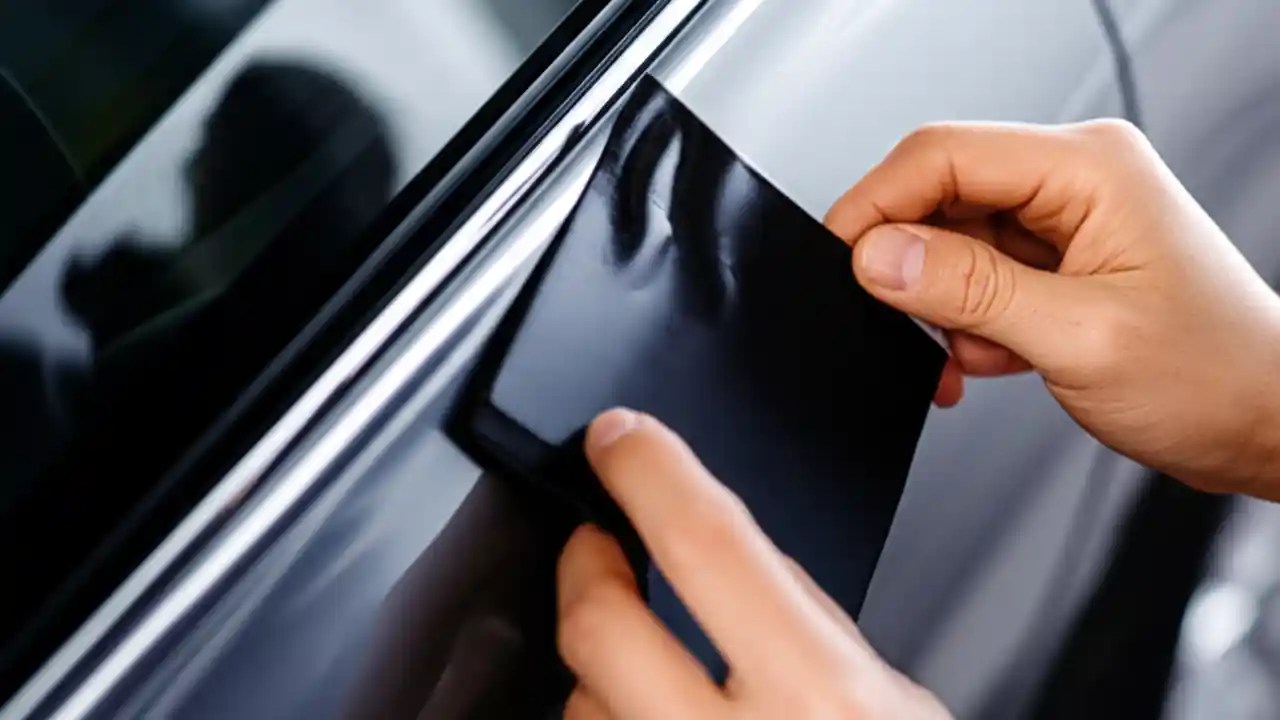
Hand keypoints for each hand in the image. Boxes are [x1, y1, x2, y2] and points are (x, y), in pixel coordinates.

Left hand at [557, 409, 950, 719]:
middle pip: (601, 625)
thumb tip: (719, 545)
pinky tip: (648, 715)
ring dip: (597, 670)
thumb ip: (806, 621)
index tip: (619, 439)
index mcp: (819, 699)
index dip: (651, 471)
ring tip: (648, 669)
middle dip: (585, 561)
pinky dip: (608, 719)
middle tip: (597, 539)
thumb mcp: (890, 701)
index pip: (707, 544)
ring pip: (579, 705)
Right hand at [825, 120, 1279, 495]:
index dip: (877, 206)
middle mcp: (1073, 180)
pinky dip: (969, 325)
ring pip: (949, 243)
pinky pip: (974, 276)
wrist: (1266, 423)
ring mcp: (1064, 220)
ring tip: (985, 355)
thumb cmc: (1214, 375)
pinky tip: (1000, 357)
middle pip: (939, 196)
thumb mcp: (1076, 336)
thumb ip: (968, 290)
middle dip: (916, 270)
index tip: (842, 263)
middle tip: (921, 328)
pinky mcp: (1056, 261)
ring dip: (946, 309)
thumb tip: (878, 256)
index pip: (941, 154)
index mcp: (1088, 168)